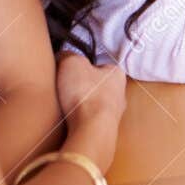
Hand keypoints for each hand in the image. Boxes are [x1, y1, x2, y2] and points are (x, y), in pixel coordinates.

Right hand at [54, 51, 125, 168]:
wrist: (91, 130)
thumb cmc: (86, 93)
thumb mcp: (71, 62)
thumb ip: (67, 54)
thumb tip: (63, 57)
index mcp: (117, 73)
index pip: (98, 64)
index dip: (80, 66)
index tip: (68, 71)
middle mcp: (121, 93)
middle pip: (95, 85)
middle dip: (80, 87)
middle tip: (64, 88)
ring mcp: (114, 114)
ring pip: (92, 104)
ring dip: (78, 104)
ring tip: (64, 106)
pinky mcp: (104, 130)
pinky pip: (88, 120)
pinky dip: (78, 119)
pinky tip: (68, 120)